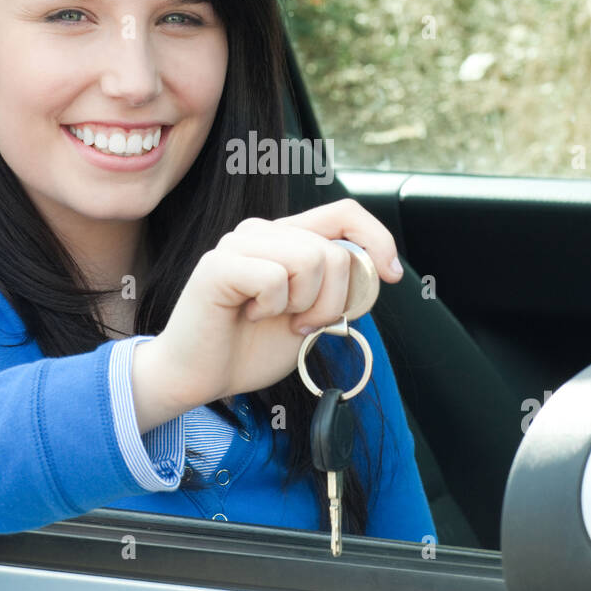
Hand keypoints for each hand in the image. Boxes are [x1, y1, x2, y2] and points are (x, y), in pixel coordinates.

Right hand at [130, 198, 402, 430]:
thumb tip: (374, 271)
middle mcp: (263, 232)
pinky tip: (248, 315)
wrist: (198, 377)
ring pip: (310, 259)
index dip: (377, 239)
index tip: (391, 275)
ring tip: (275, 318)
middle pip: (335, 250)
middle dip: (334, 300)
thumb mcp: (312, 317)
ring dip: (304, 304)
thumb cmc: (249, 348)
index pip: (344, 213)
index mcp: (286, 238)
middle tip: (303, 324)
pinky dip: (272, 307)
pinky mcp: (218, 264)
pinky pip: (275, 278)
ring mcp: (238, 244)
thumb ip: (340, 291)